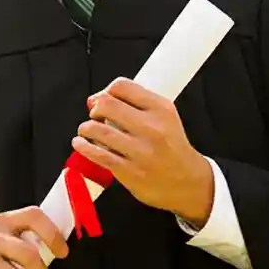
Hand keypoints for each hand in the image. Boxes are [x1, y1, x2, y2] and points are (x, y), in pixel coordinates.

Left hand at [73, 78, 213, 227]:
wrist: (189, 182)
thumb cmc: (171, 146)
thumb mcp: (164, 117)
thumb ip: (134, 103)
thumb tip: (95, 99)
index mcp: (161, 109)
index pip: (122, 86)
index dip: (106, 91)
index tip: (102, 100)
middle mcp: (152, 128)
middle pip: (108, 105)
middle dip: (95, 108)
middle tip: (95, 115)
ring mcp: (140, 151)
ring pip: (100, 130)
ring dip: (86, 128)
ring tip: (86, 130)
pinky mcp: (130, 171)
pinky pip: (99, 155)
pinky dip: (84, 146)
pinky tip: (80, 143)